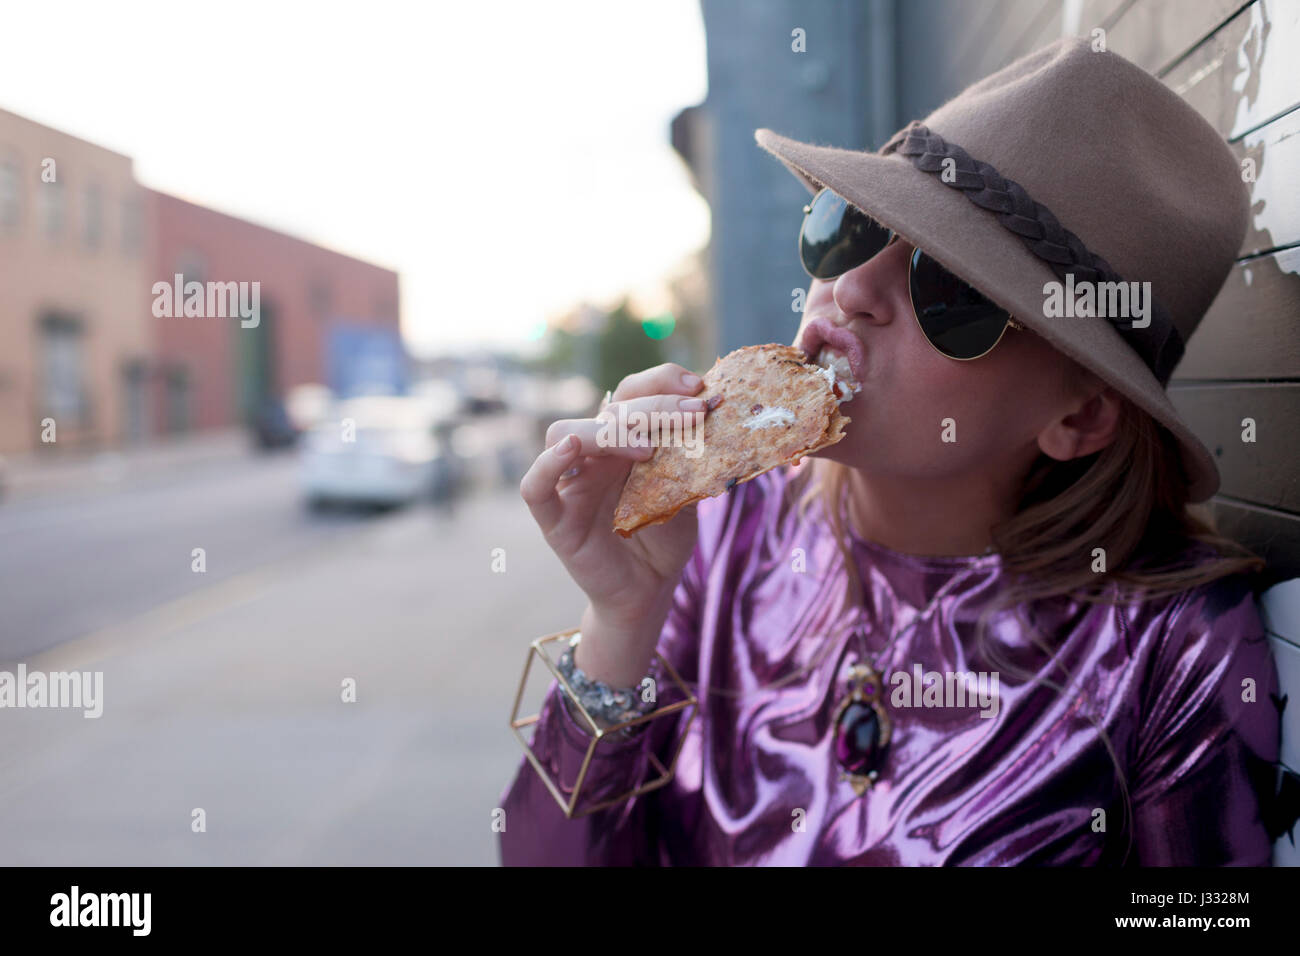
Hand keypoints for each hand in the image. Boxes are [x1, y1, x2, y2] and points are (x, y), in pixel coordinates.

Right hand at [520, 363, 706, 639]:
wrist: (650, 589)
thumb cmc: (664, 537)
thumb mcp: (684, 491)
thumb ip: (687, 458)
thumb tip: (709, 415)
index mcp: (623, 439)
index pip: (632, 393)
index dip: (661, 382)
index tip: (698, 388)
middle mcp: (593, 453)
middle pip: (607, 411)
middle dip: (653, 408)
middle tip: (691, 416)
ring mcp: (570, 483)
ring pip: (564, 434)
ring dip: (606, 432)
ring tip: (647, 448)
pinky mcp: (554, 519)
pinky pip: (534, 487)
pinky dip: (547, 464)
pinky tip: (572, 449)